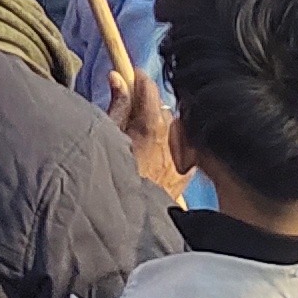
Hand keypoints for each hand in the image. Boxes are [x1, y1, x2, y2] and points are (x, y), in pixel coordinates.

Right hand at [110, 67, 193, 201]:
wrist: (134, 219)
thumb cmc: (117, 177)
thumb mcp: (107, 137)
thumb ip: (116, 106)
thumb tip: (117, 78)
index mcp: (150, 125)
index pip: (148, 86)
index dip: (136, 80)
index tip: (128, 79)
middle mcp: (172, 136)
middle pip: (160, 106)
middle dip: (146, 107)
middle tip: (130, 119)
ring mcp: (184, 154)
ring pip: (173, 126)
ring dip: (161, 128)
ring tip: (144, 142)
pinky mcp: (189, 171)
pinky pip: (183, 147)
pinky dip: (173, 147)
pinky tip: (159, 158)